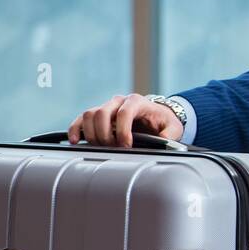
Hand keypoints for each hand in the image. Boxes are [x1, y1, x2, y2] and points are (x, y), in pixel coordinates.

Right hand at [68, 94, 182, 147]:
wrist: (158, 115)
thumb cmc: (164, 121)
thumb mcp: (173, 127)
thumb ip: (169, 134)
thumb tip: (162, 141)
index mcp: (138, 102)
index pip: (124, 112)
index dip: (123, 130)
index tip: (126, 145)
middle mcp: (120, 101)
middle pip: (102, 113)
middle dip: (106, 134)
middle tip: (113, 148)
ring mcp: (107, 107)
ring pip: (89, 115)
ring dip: (92, 134)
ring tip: (102, 147)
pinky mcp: (98, 115)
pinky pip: (81, 119)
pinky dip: (75, 129)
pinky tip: (76, 141)